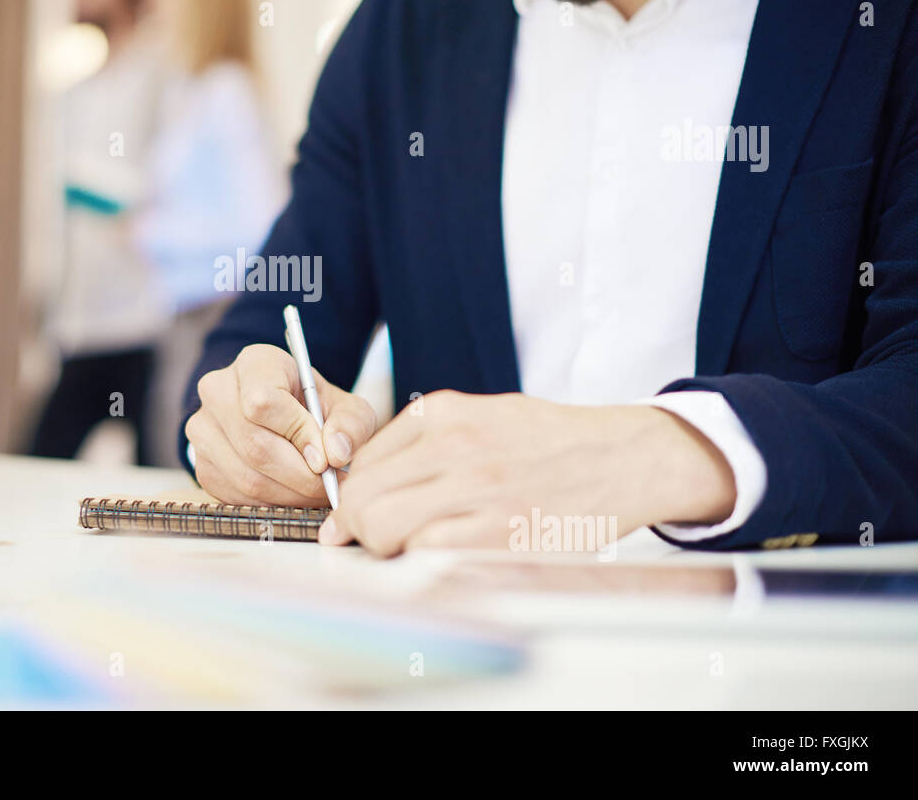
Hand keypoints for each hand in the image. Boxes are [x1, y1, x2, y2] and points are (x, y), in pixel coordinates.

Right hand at [184, 344, 377, 506]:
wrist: (283, 418)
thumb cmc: (315, 409)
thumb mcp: (345, 407)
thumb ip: (350, 424)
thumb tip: (335, 454)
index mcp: (255, 363)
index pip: (263, 402)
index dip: (298, 434)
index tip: (326, 458)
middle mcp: (218, 391)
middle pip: (254, 445)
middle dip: (300, 476)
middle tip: (330, 487)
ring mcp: (202, 429)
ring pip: (245, 477)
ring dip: (290, 495)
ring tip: (317, 493)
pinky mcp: (201, 464)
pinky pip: (236, 496)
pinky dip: (272, 505)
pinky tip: (293, 496)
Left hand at [318, 391, 736, 556]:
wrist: (623, 457)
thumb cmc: (549, 443)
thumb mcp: (480, 416)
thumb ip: (422, 444)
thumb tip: (361, 485)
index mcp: (442, 413)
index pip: (360, 461)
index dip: (351, 497)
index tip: (355, 517)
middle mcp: (452, 444)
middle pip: (361, 497)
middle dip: (357, 527)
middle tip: (373, 541)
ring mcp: (476, 487)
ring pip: (382, 528)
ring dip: (384, 548)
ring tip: (410, 548)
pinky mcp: (500, 529)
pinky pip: (427, 552)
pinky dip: (423, 560)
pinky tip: (444, 555)